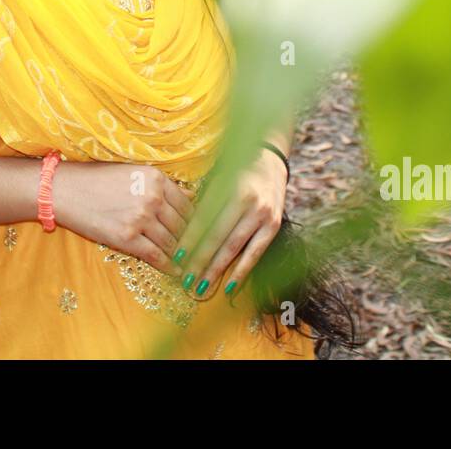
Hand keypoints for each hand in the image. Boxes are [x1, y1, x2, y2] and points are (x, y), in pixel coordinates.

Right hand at [51, 161, 194, 276]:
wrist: (66, 190)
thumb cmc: (97, 179)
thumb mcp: (134, 173)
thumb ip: (163, 185)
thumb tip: (191, 195)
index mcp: (156, 178)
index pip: (187, 204)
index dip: (195, 220)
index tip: (198, 231)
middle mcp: (153, 198)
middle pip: (182, 225)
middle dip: (189, 239)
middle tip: (194, 249)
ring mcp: (141, 219)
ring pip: (172, 242)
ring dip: (179, 253)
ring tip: (186, 261)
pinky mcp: (128, 239)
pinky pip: (156, 256)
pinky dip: (168, 266)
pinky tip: (175, 271)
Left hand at [173, 149, 288, 299]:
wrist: (270, 162)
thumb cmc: (236, 172)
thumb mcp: (217, 180)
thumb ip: (204, 204)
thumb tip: (182, 235)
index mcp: (228, 187)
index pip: (204, 219)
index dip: (189, 240)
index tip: (176, 258)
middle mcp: (247, 201)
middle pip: (217, 236)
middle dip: (199, 260)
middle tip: (185, 280)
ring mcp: (262, 214)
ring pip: (234, 248)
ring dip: (216, 270)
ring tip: (201, 287)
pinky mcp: (274, 226)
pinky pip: (255, 254)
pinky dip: (241, 273)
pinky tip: (228, 288)